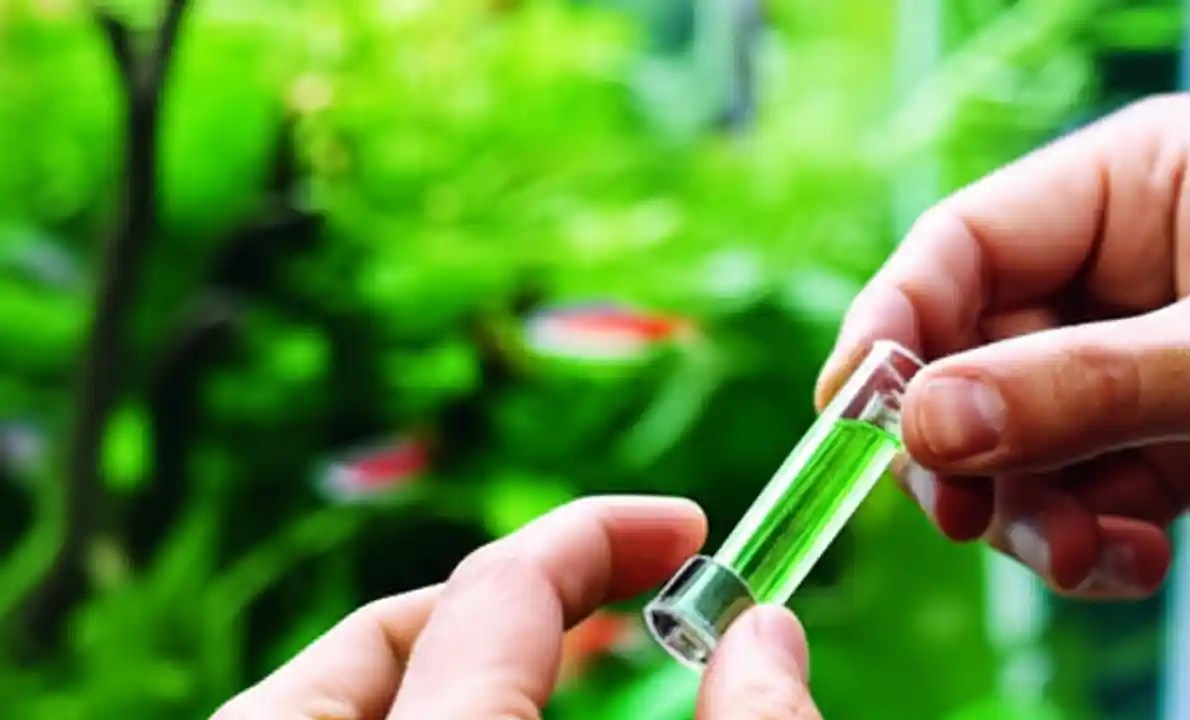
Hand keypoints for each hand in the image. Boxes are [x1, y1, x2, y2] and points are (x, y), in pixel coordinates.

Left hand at [211, 496, 821, 718]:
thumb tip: (767, 635)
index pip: (497, 592)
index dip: (599, 536)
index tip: (687, 533)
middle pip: (399, 629)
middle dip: (527, 597)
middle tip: (628, 607)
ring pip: (348, 691)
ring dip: (466, 660)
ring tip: (569, 663)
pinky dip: (424, 710)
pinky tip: (486, 717)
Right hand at [817, 92, 1189, 599]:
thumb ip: (1082, 388)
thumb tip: (919, 425)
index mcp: (1136, 183)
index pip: (964, 242)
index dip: (896, 324)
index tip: (853, 414)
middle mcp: (1122, 262)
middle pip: (973, 351)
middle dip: (973, 446)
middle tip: (965, 519)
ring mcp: (1138, 352)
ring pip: (1013, 432)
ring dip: (1029, 509)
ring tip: (1085, 559)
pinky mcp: (1165, 431)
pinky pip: (1073, 481)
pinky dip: (1084, 533)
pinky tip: (1130, 559)